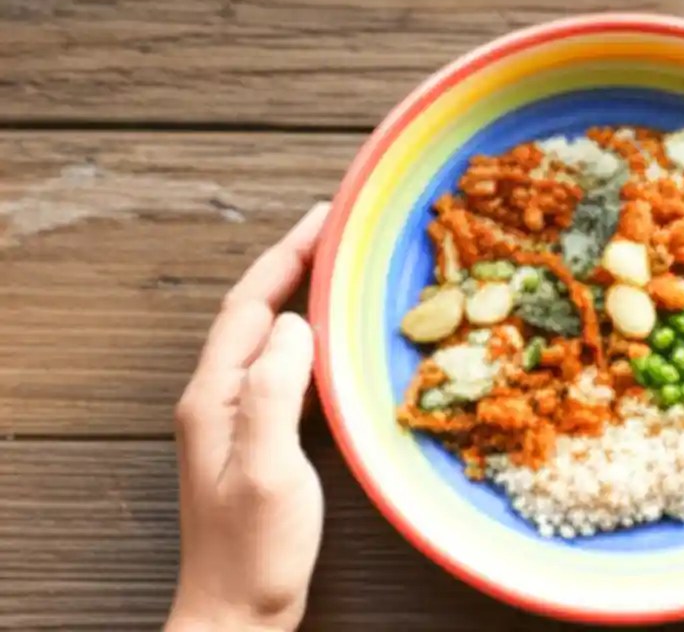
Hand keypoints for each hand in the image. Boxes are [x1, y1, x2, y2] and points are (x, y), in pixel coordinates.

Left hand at [167, 204, 329, 631]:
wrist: (237, 613)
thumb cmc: (255, 550)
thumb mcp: (268, 468)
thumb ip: (276, 390)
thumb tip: (298, 324)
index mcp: (216, 395)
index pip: (250, 304)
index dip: (287, 254)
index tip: (327, 216)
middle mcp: (219, 397)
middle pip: (256, 310)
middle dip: (294, 262)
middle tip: (340, 229)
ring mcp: (237, 418)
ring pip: (270, 336)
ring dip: (303, 295)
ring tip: (343, 268)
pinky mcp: (259, 439)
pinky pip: (285, 368)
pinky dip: (312, 337)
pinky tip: (337, 339)